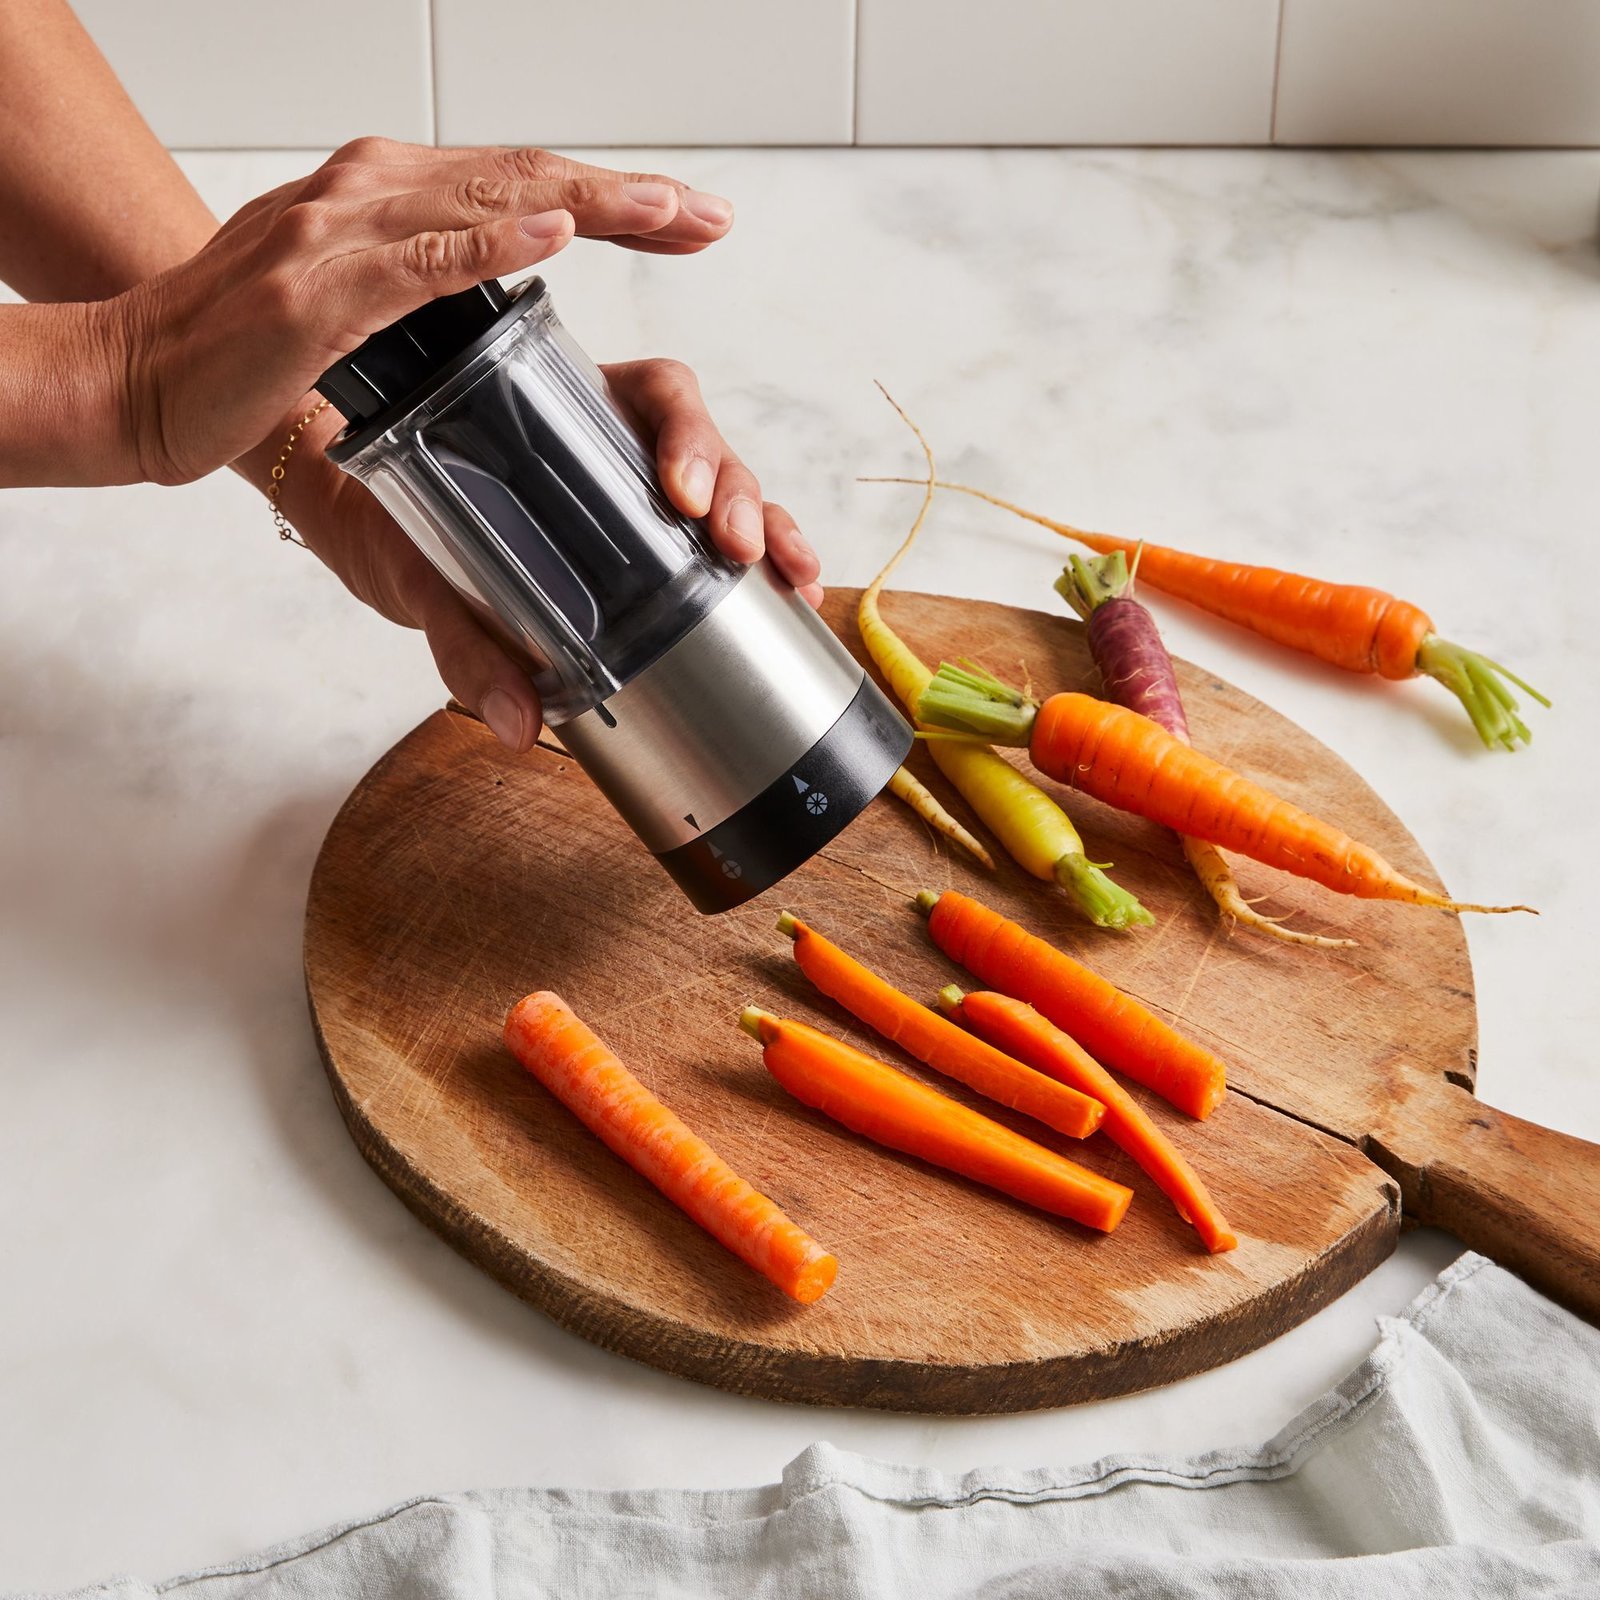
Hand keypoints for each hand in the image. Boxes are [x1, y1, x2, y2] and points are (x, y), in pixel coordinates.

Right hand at [99, 139, 739, 484]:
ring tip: (669, 217)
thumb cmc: (243, 352)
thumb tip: (504, 300)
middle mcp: (368, 192)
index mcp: (385, 197)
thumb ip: (425, 289)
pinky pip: (421, 262)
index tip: (688, 222)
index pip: (519, 185)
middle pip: (522, 178)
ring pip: (486, 203)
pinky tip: (553, 238)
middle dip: (627, 199)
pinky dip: (489, 246)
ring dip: (587, 206)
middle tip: (709, 218)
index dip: (611, 200)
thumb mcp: (356, 309)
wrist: (138, 377)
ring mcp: (342, 234)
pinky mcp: (318, 292)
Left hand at [260, 359, 821, 753]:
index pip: (656, 394)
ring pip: (725, 491)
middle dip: (736, 492)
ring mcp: (640, 492)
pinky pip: (718, 543)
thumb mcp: (424, 579)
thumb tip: (517, 725)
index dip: (685, 436)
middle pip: (706, 444)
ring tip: (788, 577)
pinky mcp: (652, 542)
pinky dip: (760, 567)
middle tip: (735, 548)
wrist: (373, 536)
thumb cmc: (398, 530)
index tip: (680, 494)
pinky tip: (789, 600)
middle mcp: (616, 442)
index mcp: (566, 412)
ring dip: (767, 527)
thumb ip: (466, 641)